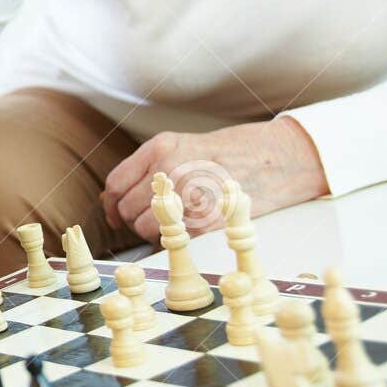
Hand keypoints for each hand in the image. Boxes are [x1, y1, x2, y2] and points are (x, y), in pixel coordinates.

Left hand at [101, 117, 328, 242]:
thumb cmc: (228, 155)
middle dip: (134, 219)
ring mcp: (186, 195)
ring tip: (176, 223)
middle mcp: (169, 169)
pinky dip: (174, 240)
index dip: (112, 204)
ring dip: (153, 232)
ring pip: (144, 227)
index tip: (115, 214)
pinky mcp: (203, 220)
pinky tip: (190, 228)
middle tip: (153, 219)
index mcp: (160, 148)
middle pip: (126, 208)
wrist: (275, 160)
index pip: (115, 184)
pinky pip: (170, 240)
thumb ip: (145, 169)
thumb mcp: (180, 146)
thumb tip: (111, 201)